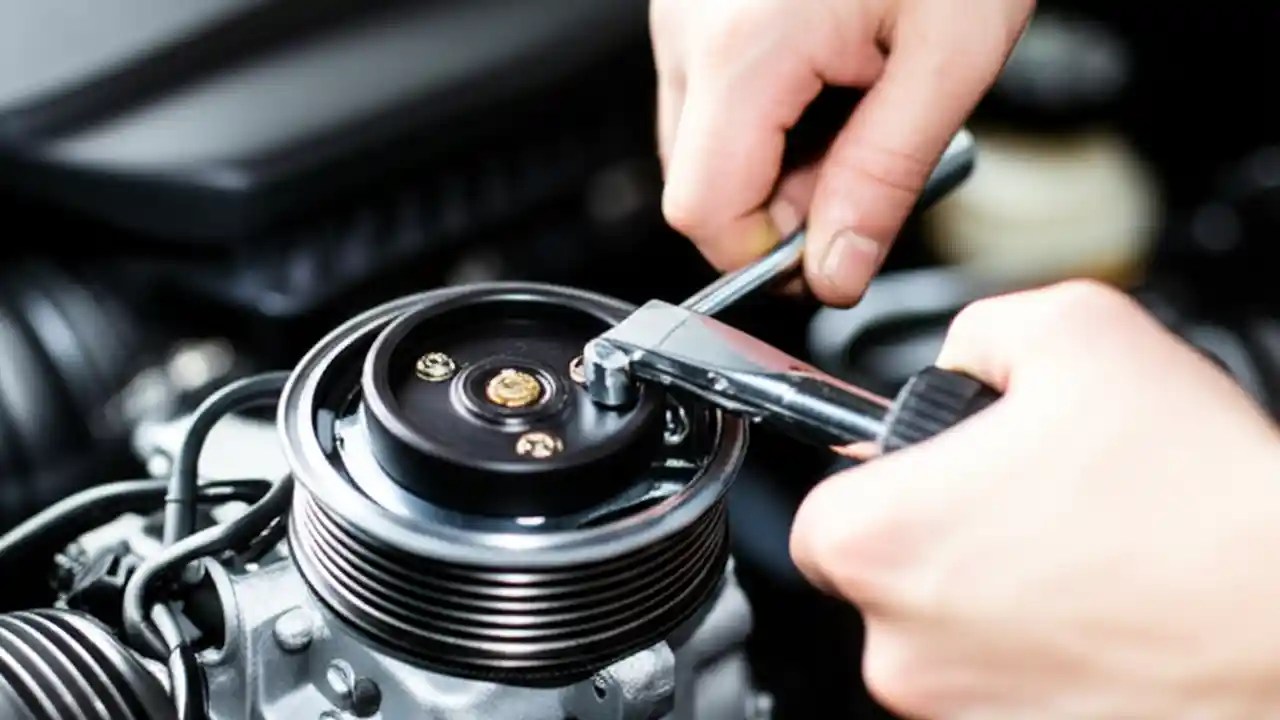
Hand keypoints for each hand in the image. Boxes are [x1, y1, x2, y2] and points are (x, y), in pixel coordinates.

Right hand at [651, 0, 1034, 304]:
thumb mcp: (950, 57)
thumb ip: (885, 177)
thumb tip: (835, 269)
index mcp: (744, 46)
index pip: (703, 212)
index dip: (768, 252)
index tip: (833, 244)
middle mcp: (690, 25)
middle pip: (696, 182)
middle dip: (777, 204)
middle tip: (862, 162)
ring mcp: (682, 6)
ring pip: (699, 140)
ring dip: (772, 156)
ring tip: (853, 101)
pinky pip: (707, 88)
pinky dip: (763, 108)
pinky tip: (825, 70)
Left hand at [790, 279, 1279, 717]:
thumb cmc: (1200, 496)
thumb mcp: (1073, 330)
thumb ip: (975, 332)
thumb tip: (953, 359)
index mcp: (877, 540)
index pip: (819, 510)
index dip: (880, 482)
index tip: (931, 475)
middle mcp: (896, 647)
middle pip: (876, 577)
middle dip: (938, 534)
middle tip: (1027, 505)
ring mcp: (952, 714)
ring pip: (937, 637)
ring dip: (988, 595)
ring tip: (1081, 555)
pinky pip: (992, 684)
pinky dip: (1029, 652)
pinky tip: (1098, 611)